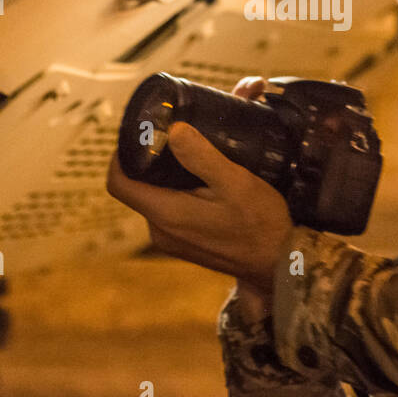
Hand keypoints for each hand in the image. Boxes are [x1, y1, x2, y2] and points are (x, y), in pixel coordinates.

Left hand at [106, 76, 293, 299]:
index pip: (118, 182)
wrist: (279, 265)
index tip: (139, 134)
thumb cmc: (260, 224)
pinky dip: (178, 191)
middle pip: (136, 187)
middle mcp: (160, 230)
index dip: (120, 154)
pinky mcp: (185, 244)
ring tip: (193, 153)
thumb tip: (174, 131)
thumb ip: (202, 157)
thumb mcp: (236, 183)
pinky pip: (169, 210)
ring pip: (154, 197)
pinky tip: (203, 180)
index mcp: (165, 213)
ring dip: (166, 176)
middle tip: (173, 135)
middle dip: (150, 160)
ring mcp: (172, 240)